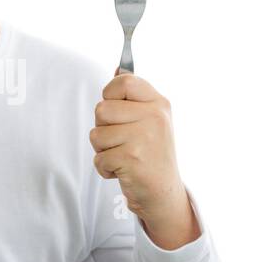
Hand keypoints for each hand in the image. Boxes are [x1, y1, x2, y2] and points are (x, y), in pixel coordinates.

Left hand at [90, 68, 199, 248]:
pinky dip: (105, 169)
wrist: (164, 193)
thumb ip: (133, 97)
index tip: (115, 110)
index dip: (110, 94)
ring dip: (103, 151)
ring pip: (96, 135)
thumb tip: (118, 68)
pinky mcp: (132, 158)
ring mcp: (144, 137)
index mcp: (159, 104)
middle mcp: (154, 117)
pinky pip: (99, 158)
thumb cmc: (151, 155)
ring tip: (124, 157)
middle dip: (103, 129)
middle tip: (121, 142)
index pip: (124, 81)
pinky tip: (123, 171)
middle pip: (102, 109)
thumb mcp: (150, 121)